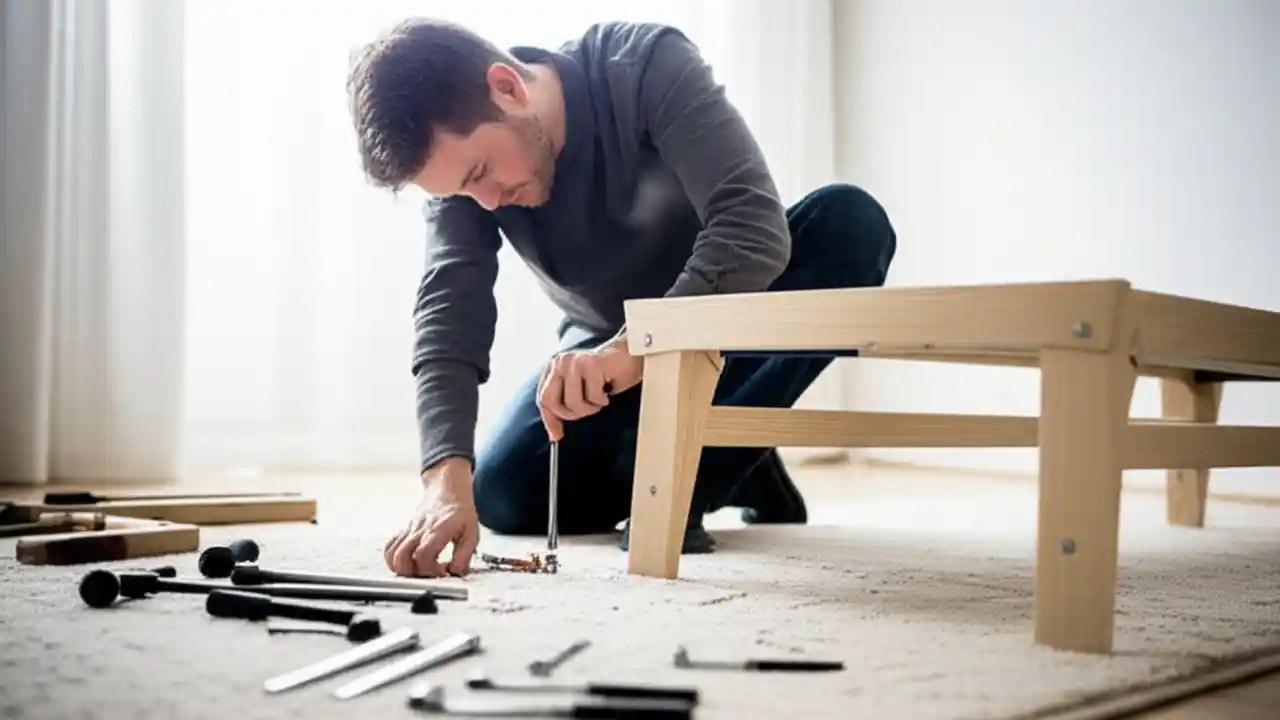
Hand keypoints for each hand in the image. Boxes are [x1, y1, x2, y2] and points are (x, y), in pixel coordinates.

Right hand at [384, 457, 479, 576]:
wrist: (448, 491)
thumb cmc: (460, 512)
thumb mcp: (471, 533)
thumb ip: (465, 555)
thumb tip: (456, 572)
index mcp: (437, 530)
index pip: (423, 555)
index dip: (430, 569)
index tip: (442, 571)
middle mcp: (419, 530)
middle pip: (402, 558)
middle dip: (413, 573)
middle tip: (428, 573)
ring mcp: (409, 530)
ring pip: (392, 554)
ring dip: (402, 568)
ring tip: (418, 570)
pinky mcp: (403, 531)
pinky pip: (389, 547)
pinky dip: (393, 560)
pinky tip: (409, 563)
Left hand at [537, 336, 642, 440]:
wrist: (629, 356)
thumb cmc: (606, 374)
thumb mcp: (579, 390)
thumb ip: (563, 407)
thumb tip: (554, 434)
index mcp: (554, 366)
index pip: (543, 398)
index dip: (550, 419)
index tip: (557, 435)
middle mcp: (561, 362)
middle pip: (551, 401)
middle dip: (570, 413)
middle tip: (586, 410)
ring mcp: (575, 362)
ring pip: (573, 403)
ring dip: (590, 407)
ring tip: (599, 398)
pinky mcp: (592, 364)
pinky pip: (593, 397)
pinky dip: (602, 400)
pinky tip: (607, 389)